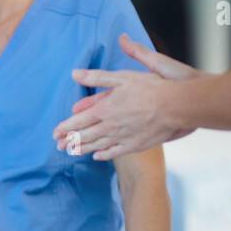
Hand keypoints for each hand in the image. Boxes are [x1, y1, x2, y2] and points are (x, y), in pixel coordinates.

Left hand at [52, 34, 195, 159]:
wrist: (176, 106)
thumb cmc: (152, 87)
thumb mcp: (122, 76)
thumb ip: (97, 77)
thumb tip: (74, 73)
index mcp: (105, 108)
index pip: (79, 121)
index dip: (66, 127)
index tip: (55, 132)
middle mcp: (110, 126)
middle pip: (85, 135)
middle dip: (69, 140)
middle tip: (58, 145)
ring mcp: (122, 137)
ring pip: (97, 145)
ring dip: (82, 148)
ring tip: (70, 152)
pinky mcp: (134, 145)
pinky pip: (114, 152)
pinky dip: (104, 154)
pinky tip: (97, 156)